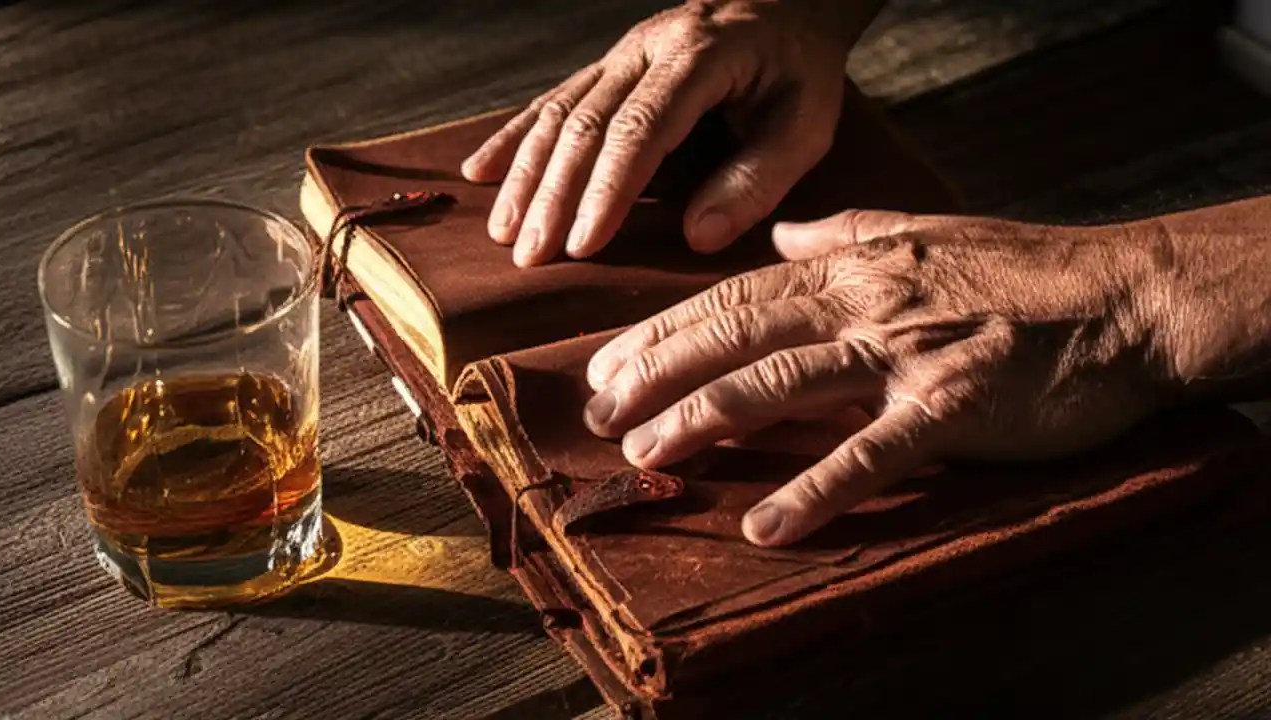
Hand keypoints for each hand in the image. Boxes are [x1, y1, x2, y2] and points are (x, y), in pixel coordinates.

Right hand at [460, 0, 882, 266]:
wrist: (787, 6)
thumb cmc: (799, 71)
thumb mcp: (806, 124)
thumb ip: (759, 179)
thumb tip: (698, 236)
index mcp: (700, 55)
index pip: (642, 129)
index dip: (607, 190)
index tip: (584, 245)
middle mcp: (648, 46)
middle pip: (585, 123)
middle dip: (553, 195)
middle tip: (530, 257)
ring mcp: (621, 51)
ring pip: (558, 112)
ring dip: (526, 175)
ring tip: (504, 233)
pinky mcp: (606, 64)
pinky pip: (550, 100)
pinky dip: (514, 138)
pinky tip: (481, 172)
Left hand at [580, 209, 1184, 546]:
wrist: (1128, 298)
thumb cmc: (1029, 270)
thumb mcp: (926, 229)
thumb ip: (844, 231)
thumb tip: (779, 236)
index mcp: (852, 268)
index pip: (732, 296)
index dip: (662, 332)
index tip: (607, 364)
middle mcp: (865, 304)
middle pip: (735, 334)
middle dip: (656, 372)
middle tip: (596, 413)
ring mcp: (906, 355)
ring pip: (780, 381)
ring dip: (703, 418)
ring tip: (644, 453)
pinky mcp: (953, 409)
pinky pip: (870, 452)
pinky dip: (814, 488)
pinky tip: (766, 524)